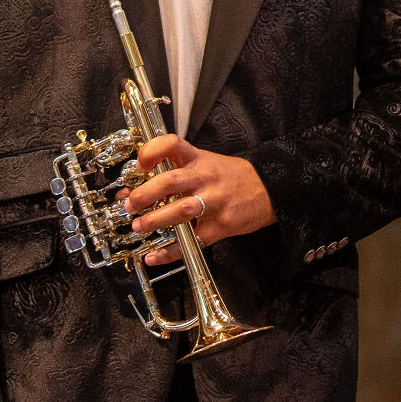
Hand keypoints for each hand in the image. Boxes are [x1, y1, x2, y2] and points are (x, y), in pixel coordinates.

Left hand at [121, 133, 276, 264]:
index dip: (151, 152)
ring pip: (181, 210)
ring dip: (155, 220)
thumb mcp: (206, 164)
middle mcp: (205, 178)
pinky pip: (192, 240)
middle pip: (170, 181)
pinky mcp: (220, 226)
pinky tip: (155, 256)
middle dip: (144, 194)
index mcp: (199, 159)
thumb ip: (173, 173)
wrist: (270, 189)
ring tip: (139, 227)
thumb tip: (134, 189)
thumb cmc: (232, 177)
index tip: (138, 165)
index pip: (172, 145)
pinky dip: (170, 252)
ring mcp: (214, 202)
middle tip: (130, 205)